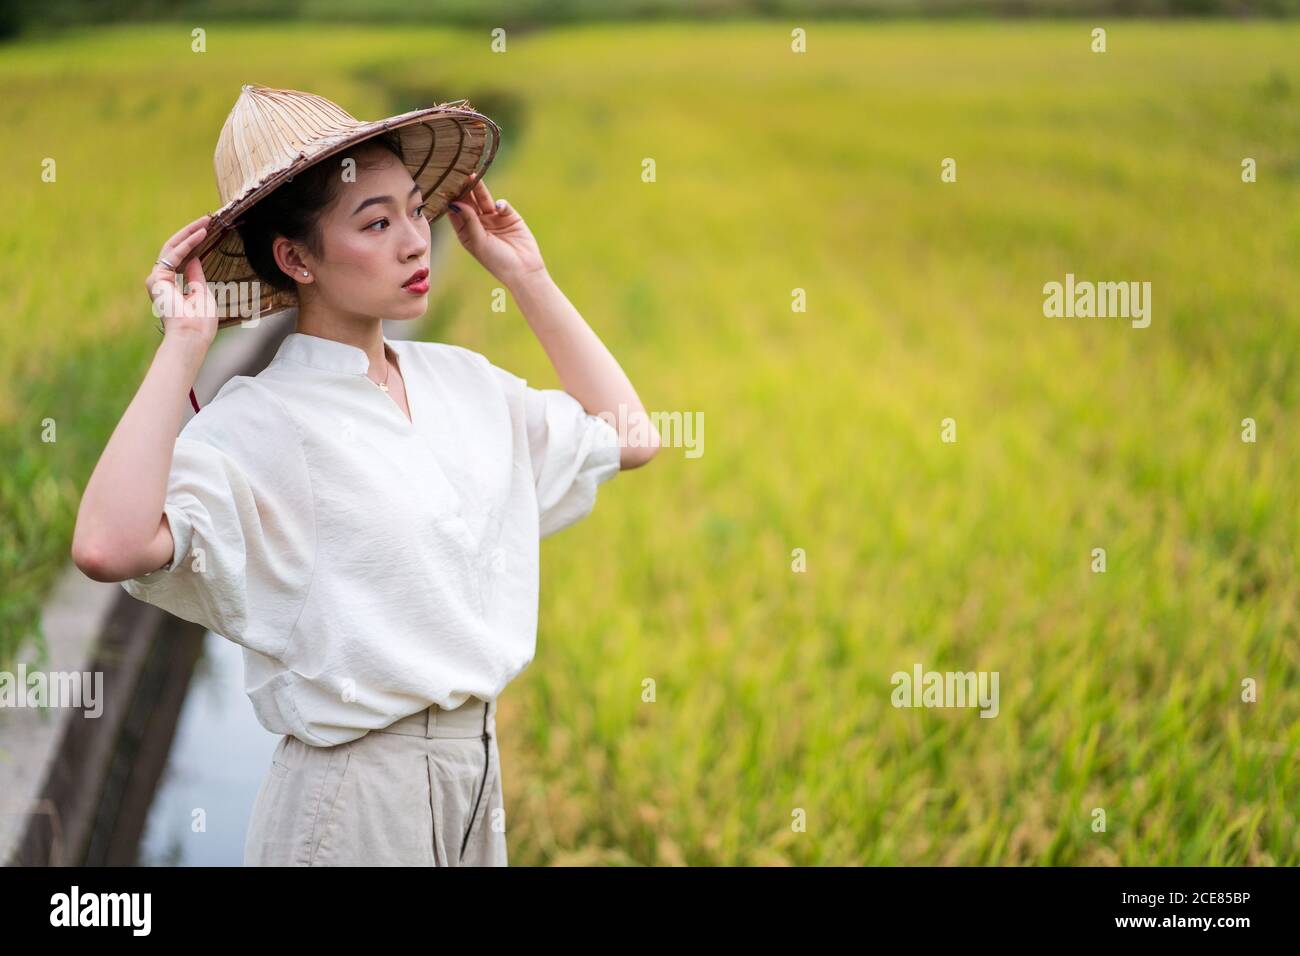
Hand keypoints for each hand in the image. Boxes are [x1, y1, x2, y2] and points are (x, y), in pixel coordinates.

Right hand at [145, 214, 217, 343]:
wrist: (192, 336)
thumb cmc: (200, 322)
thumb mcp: (202, 292)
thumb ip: (196, 275)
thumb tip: (195, 259)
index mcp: (171, 286)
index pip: (181, 258)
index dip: (194, 243)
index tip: (208, 230)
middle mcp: (161, 280)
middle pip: (174, 249)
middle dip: (191, 233)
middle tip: (207, 219)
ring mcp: (156, 279)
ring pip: (172, 247)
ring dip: (189, 233)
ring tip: (206, 221)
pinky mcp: (157, 279)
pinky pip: (173, 255)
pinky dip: (188, 243)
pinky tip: (201, 234)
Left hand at [444, 175, 546, 287]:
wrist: (523, 270)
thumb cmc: (497, 261)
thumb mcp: (479, 242)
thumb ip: (469, 221)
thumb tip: (455, 202)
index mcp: (466, 232)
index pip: (455, 211)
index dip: (450, 199)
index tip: (445, 186)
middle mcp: (478, 223)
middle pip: (468, 201)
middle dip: (463, 189)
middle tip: (458, 174)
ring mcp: (493, 218)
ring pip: (483, 199)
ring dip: (478, 188)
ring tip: (473, 175)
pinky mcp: (509, 216)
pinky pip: (502, 205)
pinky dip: (500, 204)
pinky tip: (498, 207)